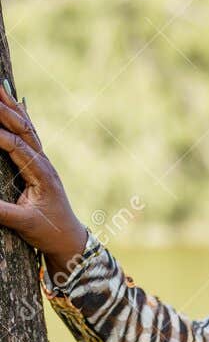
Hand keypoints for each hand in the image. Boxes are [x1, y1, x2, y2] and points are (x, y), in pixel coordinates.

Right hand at [0, 84, 88, 279]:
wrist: (69, 240)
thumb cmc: (49, 233)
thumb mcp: (25, 225)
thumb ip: (2, 213)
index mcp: (41, 174)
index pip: (15, 147)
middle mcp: (43, 163)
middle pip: (22, 129)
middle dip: (3, 108)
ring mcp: (43, 162)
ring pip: (26, 128)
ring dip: (11, 106)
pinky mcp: (39, 164)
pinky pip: (28, 134)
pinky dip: (19, 115)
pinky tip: (14, 101)